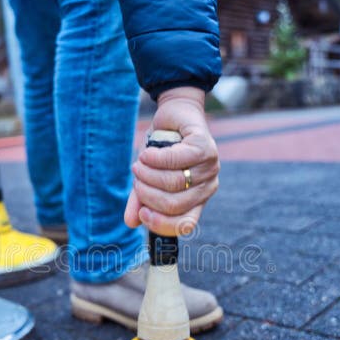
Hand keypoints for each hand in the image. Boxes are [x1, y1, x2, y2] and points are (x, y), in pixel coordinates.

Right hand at [124, 86, 218, 235]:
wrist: (174, 115)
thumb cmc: (161, 150)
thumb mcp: (148, 177)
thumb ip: (140, 199)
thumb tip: (130, 222)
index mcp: (196, 200)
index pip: (185, 224)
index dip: (162, 224)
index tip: (142, 214)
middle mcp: (207, 187)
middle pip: (175, 204)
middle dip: (148, 194)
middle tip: (137, 178)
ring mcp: (209, 167)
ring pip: (174, 183)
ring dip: (149, 174)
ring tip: (139, 164)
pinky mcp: (205, 146)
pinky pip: (176, 160)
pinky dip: (156, 158)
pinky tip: (147, 154)